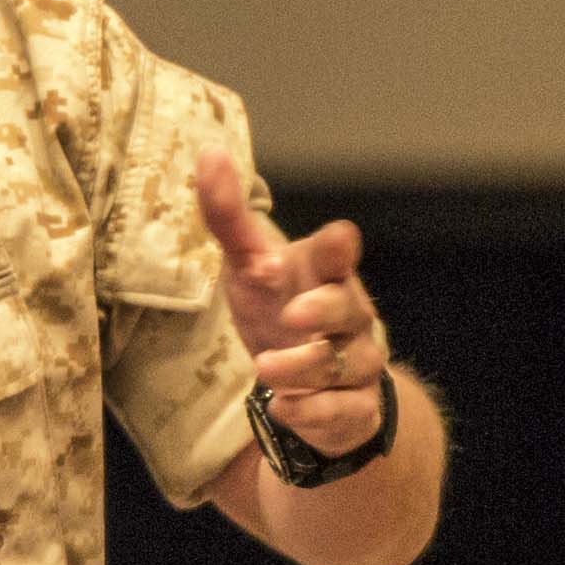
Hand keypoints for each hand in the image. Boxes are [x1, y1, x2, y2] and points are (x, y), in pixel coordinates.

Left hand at [195, 146, 390, 448]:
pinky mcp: (355, 409)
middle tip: (293, 313)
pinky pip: (344, 412)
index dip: (337, 248)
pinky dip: (313, 412)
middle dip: (325, 309)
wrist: (316, 388)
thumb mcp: (249, 266)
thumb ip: (229, 216)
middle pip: (348, 306)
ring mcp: (355, 364)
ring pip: (343, 364)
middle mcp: (348, 316)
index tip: (337, 243)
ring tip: (265, 369)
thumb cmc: (279, 310)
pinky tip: (284, 409)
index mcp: (323, 274)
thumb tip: (209, 151)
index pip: (338, 253)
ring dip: (304, 367)